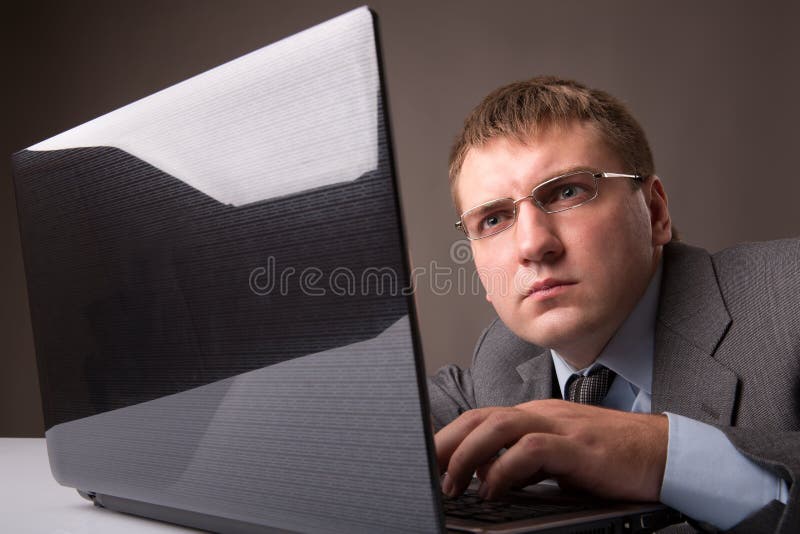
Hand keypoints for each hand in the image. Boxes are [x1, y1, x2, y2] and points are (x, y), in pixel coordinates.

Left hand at [435, 399, 667, 501]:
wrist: (664, 453)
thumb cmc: (611, 458)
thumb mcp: (558, 460)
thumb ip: (523, 463)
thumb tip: (485, 477)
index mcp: (535, 415)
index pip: (481, 417)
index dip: (449, 437)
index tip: (426, 461)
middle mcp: (542, 414)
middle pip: (480, 417)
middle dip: (445, 443)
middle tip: (424, 472)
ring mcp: (560, 426)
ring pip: (498, 425)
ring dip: (467, 454)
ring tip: (452, 484)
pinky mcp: (578, 447)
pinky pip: (531, 449)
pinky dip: (505, 469)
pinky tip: (494, 489)